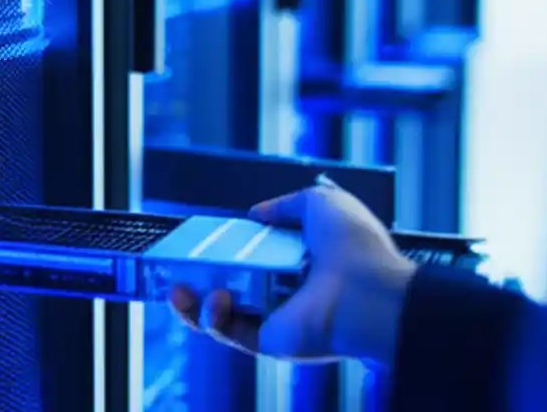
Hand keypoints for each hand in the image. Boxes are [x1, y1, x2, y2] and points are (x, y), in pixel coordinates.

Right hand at [168, 177, 417, 365]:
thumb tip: (256, 213)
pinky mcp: (269, 343)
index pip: (254, 257)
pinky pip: (230, 333)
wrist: (368, 291)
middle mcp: (286, 292)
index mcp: (299, 260)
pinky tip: (213, 298)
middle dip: (199, 280)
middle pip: (231, 287)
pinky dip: (212, 317)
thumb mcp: (320, 203)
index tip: (203, 243)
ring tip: (178, 289)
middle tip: (177, 271)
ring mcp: (276, 320)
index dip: (227, 250)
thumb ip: (286, 205)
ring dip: (194, 303)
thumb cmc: (353, 245)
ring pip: (222, 316)